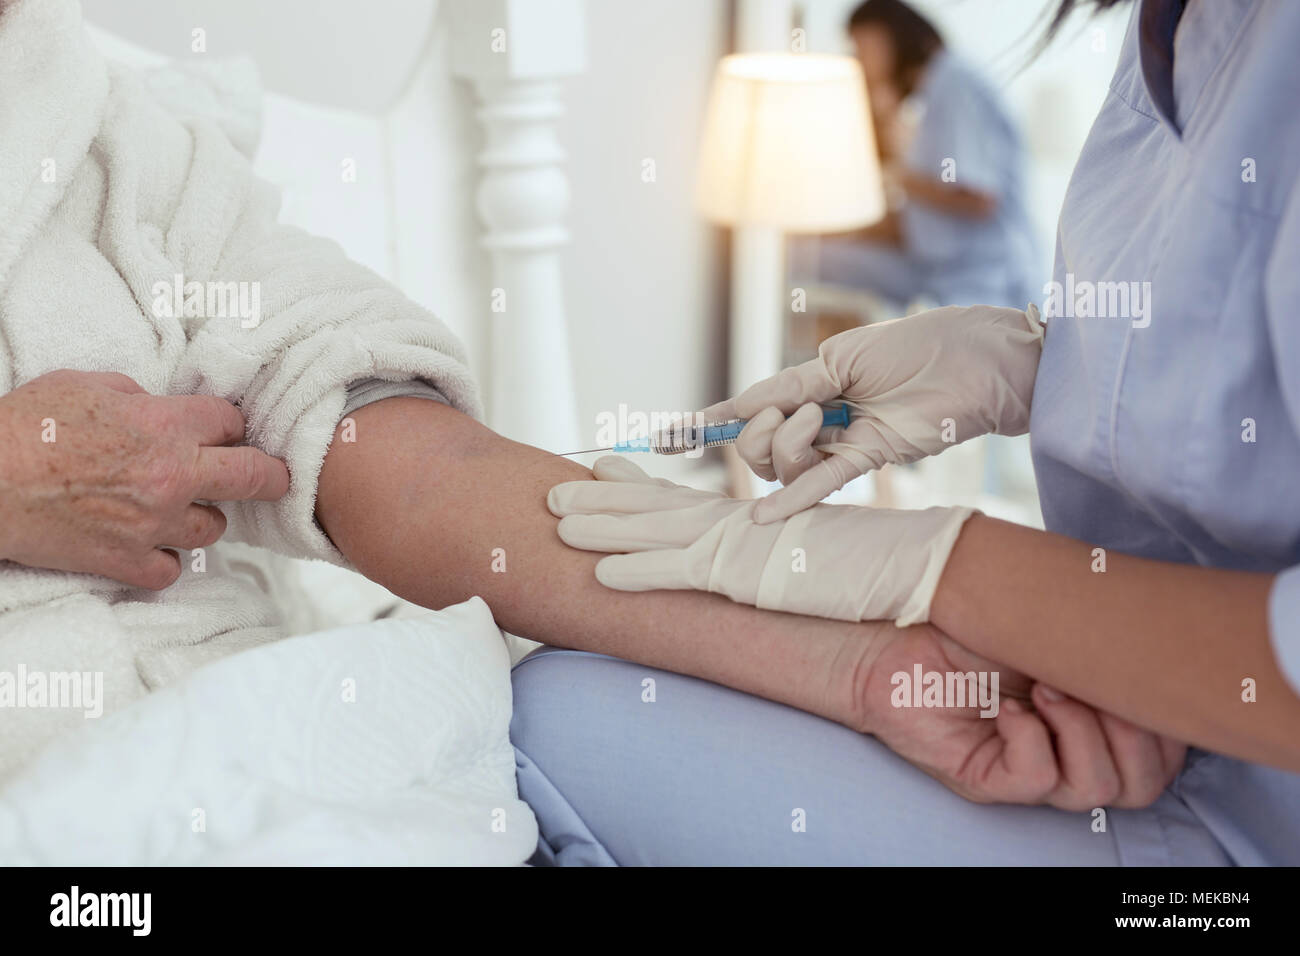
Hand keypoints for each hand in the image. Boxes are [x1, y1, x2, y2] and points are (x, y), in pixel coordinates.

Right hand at [0, 370, 289, 587]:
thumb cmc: (25, 427)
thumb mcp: (84, 385)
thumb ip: (135, 396)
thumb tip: (156, 406)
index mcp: (165, 426)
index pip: (232, 422)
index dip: (230, 425)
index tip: (227, 432)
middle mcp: (172, 475)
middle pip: (255, 478)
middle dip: (270, 475)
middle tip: (275, 477)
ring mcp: (153, 522)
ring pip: (214, 528)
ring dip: (202, 517)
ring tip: (177, 509)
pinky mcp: (126, 561)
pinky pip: (171, 570)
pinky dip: (164, 559)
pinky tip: (150, 545)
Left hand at [549, 456, 972, 625]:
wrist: (906, 564)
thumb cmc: (867, 562)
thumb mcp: (804, 554)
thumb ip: (770, 552)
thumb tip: (757, 550)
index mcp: (744, 519)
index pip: (681, 494)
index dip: (636, 482)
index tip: (602, 468)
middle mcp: (733, 523)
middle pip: (654, 504)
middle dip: (600, 499)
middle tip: (554, 492)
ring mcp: (734, 546)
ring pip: (651, 530)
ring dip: (600, 527)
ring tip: (556, 522)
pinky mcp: (742, 574)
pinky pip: (677, 573)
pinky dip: (637, 573)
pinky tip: (599, 575)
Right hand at [708, 303, 1043, 522]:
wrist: (984, 360)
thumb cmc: (923, 345)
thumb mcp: (846, 356)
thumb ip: (796, 386)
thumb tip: (746, 406)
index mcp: (812, 386)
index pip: (748, 407)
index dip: (707, 423)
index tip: (665, 437)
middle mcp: (822, 419)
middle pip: (758, 446)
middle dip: (759, 431)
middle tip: (798, 410)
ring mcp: (844, 441)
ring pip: (784, 465)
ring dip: (789, 444)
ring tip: (825, 417)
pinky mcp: (872, 457)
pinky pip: (821, 482)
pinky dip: (792, 498)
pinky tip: (762, 517)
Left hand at [851, 620, 1185, 809]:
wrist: (896, 629)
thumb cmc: (970, 623)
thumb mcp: (1053, 625)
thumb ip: (1105, 641)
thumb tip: (1160, 639)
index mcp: (1093, 722)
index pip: (1163, 755)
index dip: (1168, 724)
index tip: (1141, 676)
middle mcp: (1066, 754)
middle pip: (1141, 785)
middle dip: (1133, 733)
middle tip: (1091, 684)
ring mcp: (1026, 772)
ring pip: (1095, 789)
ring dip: (1082, 732)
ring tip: (1044, 689)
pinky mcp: (986, 779)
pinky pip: (1036, 780)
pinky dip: (1032, 740)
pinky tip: (1009, 708)